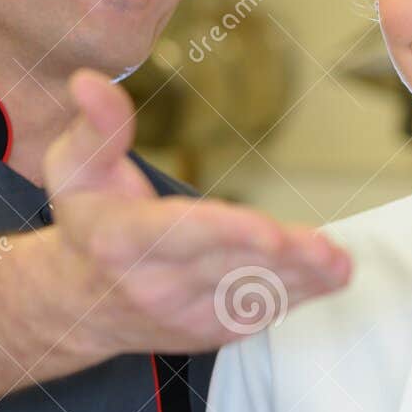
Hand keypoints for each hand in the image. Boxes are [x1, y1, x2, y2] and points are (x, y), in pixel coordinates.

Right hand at [42, 69, 350, 356]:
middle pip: (227, 267)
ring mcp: (185, 315)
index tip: (270, 230)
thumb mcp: (72, 168)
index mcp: (122, 239)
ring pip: (250, 294)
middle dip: (282, 258)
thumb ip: (94, 127)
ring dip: (301, 280)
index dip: (228, 233)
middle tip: (327, 250)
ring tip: (339, 263)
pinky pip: (259, 312)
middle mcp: (154, 285)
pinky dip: (299, 294)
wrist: (78, 303)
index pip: (181, 235)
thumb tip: (89, 80)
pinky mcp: (211, 330)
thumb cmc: (87, 222)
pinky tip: (331, 274)